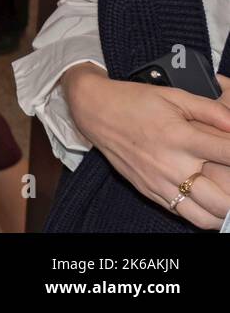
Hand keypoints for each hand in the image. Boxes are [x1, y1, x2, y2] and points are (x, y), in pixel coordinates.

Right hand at [62, 64, 229, 228]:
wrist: (96, 111)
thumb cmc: (135, 101)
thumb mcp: (175, 95)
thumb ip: (211, 110)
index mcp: (181, 138)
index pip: (229, 155)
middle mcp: (172, 165)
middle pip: (223, 198)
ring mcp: (160, 183)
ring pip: (206, 216)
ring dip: (222, 210)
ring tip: (224, 195)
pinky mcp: (149, 191)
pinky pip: (184, 214)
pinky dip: (201, 212)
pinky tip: (205, 197)